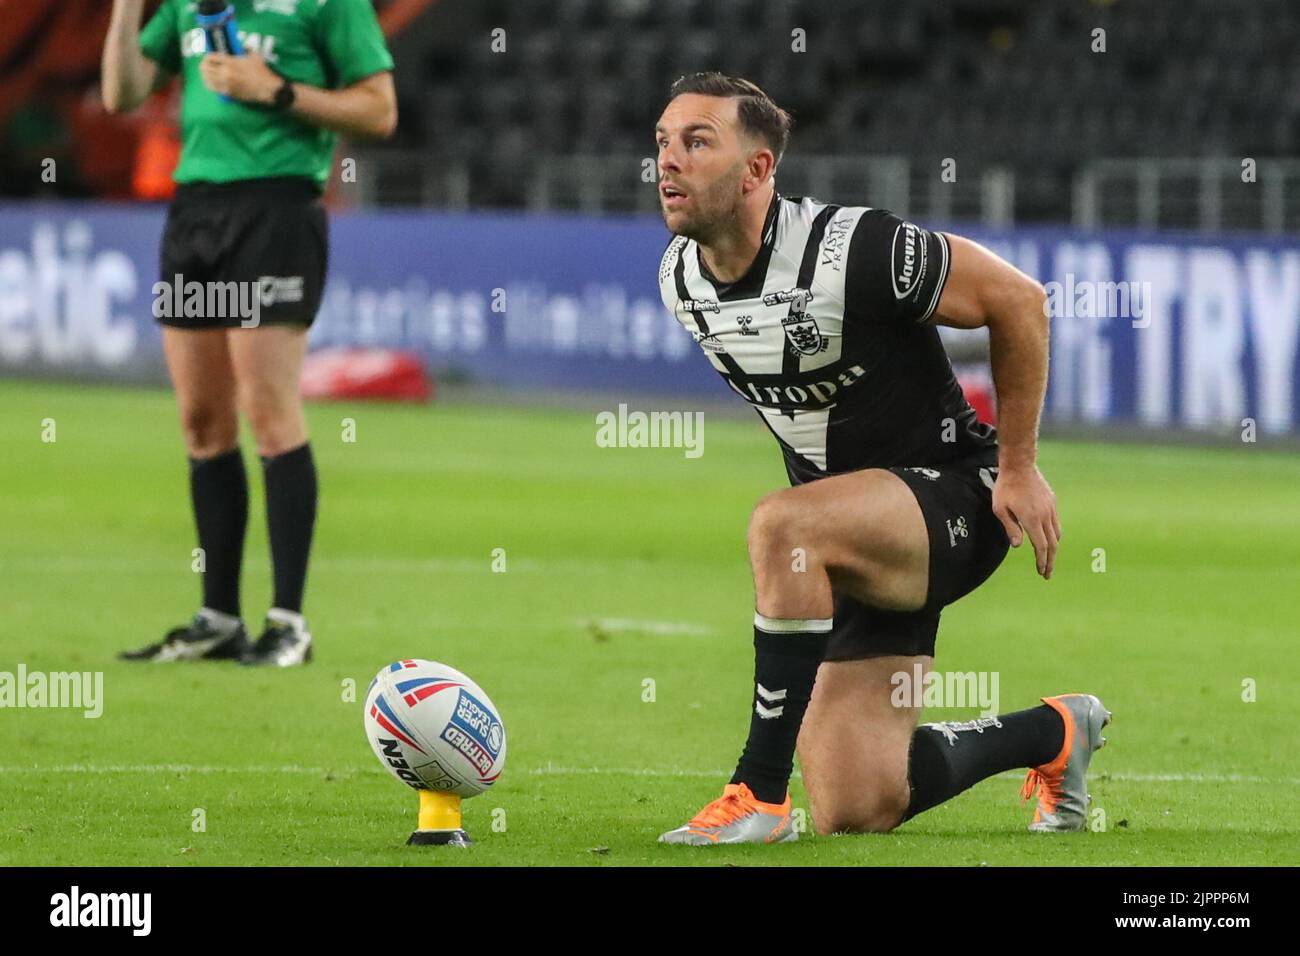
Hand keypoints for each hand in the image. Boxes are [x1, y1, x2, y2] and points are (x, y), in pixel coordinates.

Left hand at [199, 52, 280, 104]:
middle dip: (203, 66)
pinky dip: (210, 85)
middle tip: (204, 65)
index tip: (208, 57)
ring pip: (208, 79)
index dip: (207, 57)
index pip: (211, 57)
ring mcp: (226, 83)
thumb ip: (246, 50)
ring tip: (204, 74)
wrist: (267, 89)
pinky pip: (214, 89)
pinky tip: (209, 83)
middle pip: (206, 68)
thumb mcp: (254, 56)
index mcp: (230, 62)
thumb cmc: (262, 72)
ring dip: (204, 76)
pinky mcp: (229, 93)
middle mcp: (226, 72)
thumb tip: (243, 47)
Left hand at [992, 464, 1059, 578]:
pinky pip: (1056, 523)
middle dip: (1050, 561)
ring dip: (1054, 549)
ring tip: (1049, 559)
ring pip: (1056, 534)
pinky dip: (1055, 535)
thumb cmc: (1005, 488)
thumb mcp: (1000, 509)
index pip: (1041, 546)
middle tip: (1047, 574)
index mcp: (1032, 519)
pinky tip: (1050, 539)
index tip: (1041, 572)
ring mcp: (1051, 508)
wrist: (1020, 465)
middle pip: (1052, 544)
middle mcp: (1045, 516)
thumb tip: (1018, 546)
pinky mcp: (1052, 502)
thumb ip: (1010, 528)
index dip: (1042, 561)